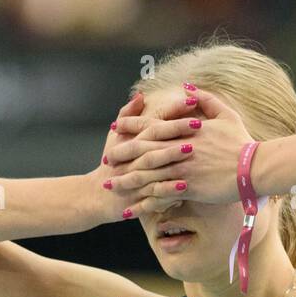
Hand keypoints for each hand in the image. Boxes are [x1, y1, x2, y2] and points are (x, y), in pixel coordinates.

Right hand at [86, 92, 187, 223]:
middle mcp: (132, 160)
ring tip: (192, 154)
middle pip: (154, 143)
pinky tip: (184, 189)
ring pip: (154, 170)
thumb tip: (140, 95)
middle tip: (197, 124)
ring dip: (172, 161)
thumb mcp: (115, 137)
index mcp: (131, 142)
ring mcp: (133, 181)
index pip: (153, 123)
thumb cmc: (113, 163)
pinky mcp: (136, 200)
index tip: (191, 101)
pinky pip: (153, 197)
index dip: (172, 111)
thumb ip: (128, 115)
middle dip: (175, 133)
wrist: (98, 195)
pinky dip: (167, 193)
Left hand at [105, 84, 253, 208]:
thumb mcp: (226, 114)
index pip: (152, 125)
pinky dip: (144, 203)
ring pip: (148, 174)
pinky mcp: (189, 187)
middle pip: (144, 150)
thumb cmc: (242, 141)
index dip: (132, 126)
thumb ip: (204, 99)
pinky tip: (132, 209)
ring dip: (128, 181)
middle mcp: (181, 148)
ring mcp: (183, 168)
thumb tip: (186, 87)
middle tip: (106, 159)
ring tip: (111, 185)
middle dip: (123, 154)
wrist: (256, 167)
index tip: (115, 125)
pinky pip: (161, 195)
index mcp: (186, 130)